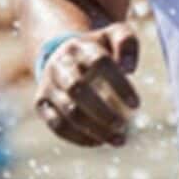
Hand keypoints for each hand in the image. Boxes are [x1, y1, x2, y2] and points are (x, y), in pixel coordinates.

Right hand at [34, 23, 141, 147]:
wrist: (62, 55)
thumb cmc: (97, 50)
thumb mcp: (113, 36)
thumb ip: (127, 43)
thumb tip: (129, 68)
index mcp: (79, 47)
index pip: (100, 62)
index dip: (119, 85)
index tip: (136, 104)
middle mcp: (59, 64)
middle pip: (77, 88)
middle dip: (103, 111)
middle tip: (124, 126)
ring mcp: (47, 85)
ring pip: (68, 111)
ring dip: (95, 129)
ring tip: (119, 140)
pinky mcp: (41, 103)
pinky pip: (57, 125)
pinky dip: (79, 137)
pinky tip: (99, 142)